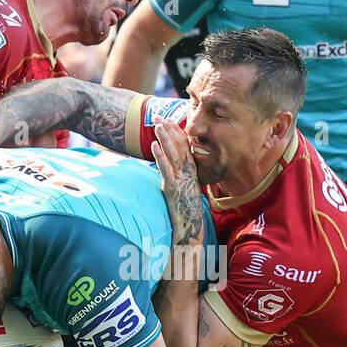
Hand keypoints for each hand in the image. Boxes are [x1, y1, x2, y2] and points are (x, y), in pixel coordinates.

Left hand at [151, 119, 203, 248]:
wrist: (191, 229)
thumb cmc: (187, 211)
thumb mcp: (186, 190)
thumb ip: (181, 177)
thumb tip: (172, 168)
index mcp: (192, 172)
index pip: (185, 148)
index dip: (177, 133)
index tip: (169, 121)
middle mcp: (188, 173)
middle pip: (179, 147)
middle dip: (169, 131)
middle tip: (159, 117)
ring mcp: (181, 180)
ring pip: (172, 154)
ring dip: (164, 138)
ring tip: (157, 125)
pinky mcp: (172, 189)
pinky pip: (166, 169)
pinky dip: (160, 156)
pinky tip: (154, 145)